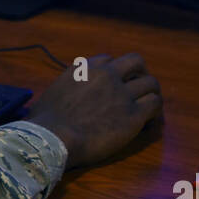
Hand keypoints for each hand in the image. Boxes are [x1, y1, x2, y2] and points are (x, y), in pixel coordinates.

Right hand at [25, 53, 160, 167]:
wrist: (54, 138)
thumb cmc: (44, 121)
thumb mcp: (52, 93)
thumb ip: (65, 87)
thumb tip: (58, 96)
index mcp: (85, 68)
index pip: (109, 60)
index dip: (113, 72)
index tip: (112, 85)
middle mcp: (107, 75)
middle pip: (136, 62)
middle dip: (139, 73)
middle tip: (136, 89)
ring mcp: (122, 93)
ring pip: (151, 83)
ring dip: (150, 93)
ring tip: (147, 107)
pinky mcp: (133, 114)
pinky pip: (155, 104)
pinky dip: (154, 112)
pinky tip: (147, 122)